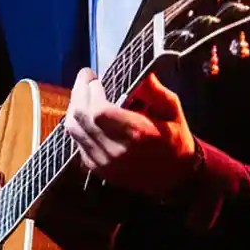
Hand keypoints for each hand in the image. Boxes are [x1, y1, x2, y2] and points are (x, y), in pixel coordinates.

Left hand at [63, 68, 197, 199]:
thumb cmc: (175, 140)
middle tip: (85, 78)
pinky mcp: (98, 169)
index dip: (91, 91)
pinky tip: (86, 115)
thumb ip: (154, 90)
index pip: (98, 111)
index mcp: (136, 134)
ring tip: (82, 93)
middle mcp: (115, 150)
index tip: (94, 78)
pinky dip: (78, 125)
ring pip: (73, 130)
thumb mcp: (172, 110)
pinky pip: (77, 142)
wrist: (176, 177)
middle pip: (81, 117)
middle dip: (79, 92)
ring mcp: (104, 162)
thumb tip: (140, 72)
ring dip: (75, 107)